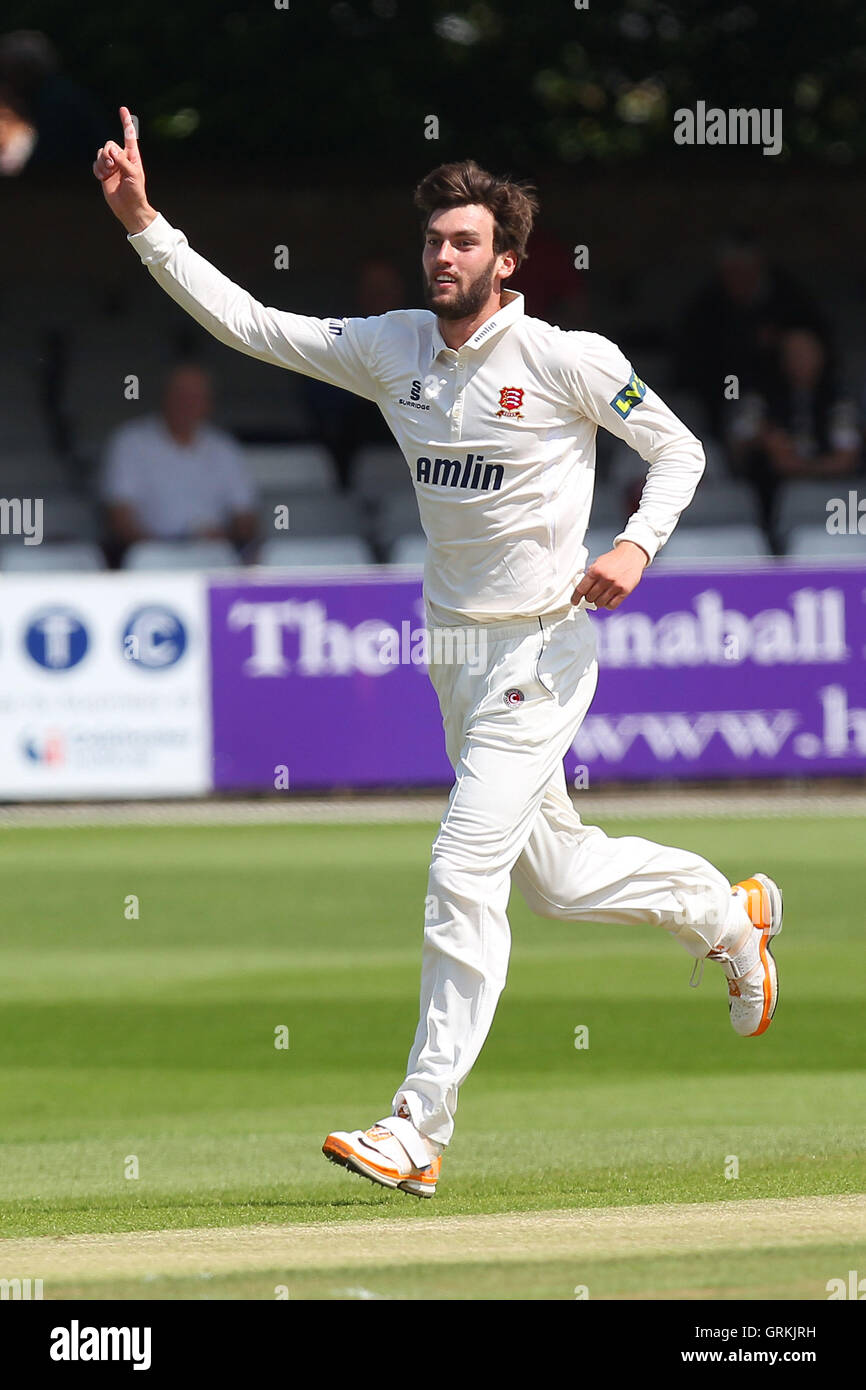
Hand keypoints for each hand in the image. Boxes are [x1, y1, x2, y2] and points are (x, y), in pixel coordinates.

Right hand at [92, 106, 156, 233]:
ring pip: (101, 153)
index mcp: (132, 156)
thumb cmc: (135, 191)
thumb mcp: (133, 174)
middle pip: (109, 144)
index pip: (129, 135)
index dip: (126, 122)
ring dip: (102, 163)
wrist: (128, 207)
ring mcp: (112, 164)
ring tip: (108, 174)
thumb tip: (111, 150)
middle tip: (112, 166)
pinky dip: (98, 170)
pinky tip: (103, 178)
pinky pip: (96, 163)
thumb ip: (122, 160)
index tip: (123, 109)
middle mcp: (121, 157)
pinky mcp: (104, 172)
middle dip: (107, 154)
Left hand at [572, 540, 648, 610]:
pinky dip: (608, 605)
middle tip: (592, 594)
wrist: (632, 555)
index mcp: (596, 570)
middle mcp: (605, 578)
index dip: (575, 597)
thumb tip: (581, 590)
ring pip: (599, 603)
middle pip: (589, 598)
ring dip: (598, 601)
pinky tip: (608, 599)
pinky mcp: (624, 591)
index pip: (581, 589)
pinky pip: (611, 606)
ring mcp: (615, 585)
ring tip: (601, 596)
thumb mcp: (598, 563)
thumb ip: (590, 576)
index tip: (574, 601)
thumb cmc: (614, 559)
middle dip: (589, 597)